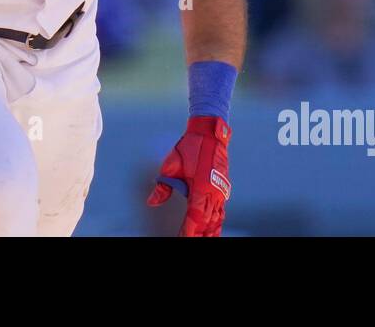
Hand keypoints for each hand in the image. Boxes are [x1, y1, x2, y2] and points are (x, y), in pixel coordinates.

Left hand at [146, 116, 231, 236]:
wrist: (210, 133)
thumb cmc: (190, 146)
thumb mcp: (171, 165)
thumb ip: (163, 186)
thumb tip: (152, 202)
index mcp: (201, 186)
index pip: (194, 216)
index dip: (189, 231)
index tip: (182, 238)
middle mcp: (213, 191)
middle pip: (206, 221)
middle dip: (199, 234)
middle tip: (189, 240)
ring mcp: (220, 191)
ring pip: (216, 218)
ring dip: (210, 231)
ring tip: (204, 239)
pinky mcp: (222, 188)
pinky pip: (221, 210)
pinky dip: (217, 222)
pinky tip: (213, 228)